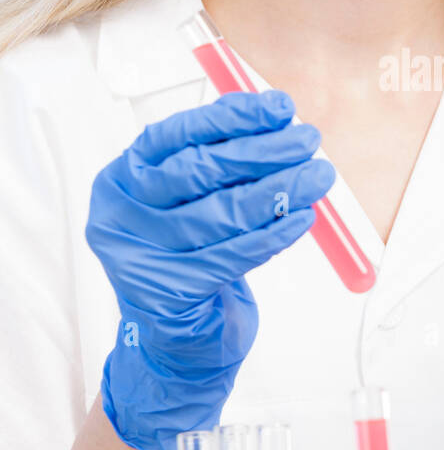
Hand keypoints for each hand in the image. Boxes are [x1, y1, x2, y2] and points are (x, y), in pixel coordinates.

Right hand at [86, 91, 334, 449]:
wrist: (178, 341)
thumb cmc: (190, 256)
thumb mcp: (195, 200)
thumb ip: (221, 158)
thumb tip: (276, 117)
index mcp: (121, 179)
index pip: (176, 134)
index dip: (230, 118)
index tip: (279, 108)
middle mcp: (120, 215)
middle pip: (197, 171)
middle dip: (262, 152)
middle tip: (307, 140)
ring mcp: (139, 258)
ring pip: (220, 214)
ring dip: (277, 191)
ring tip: (316, 177)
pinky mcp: (168, 294)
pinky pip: (233, 256)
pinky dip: (274, 234)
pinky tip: (302, 218)